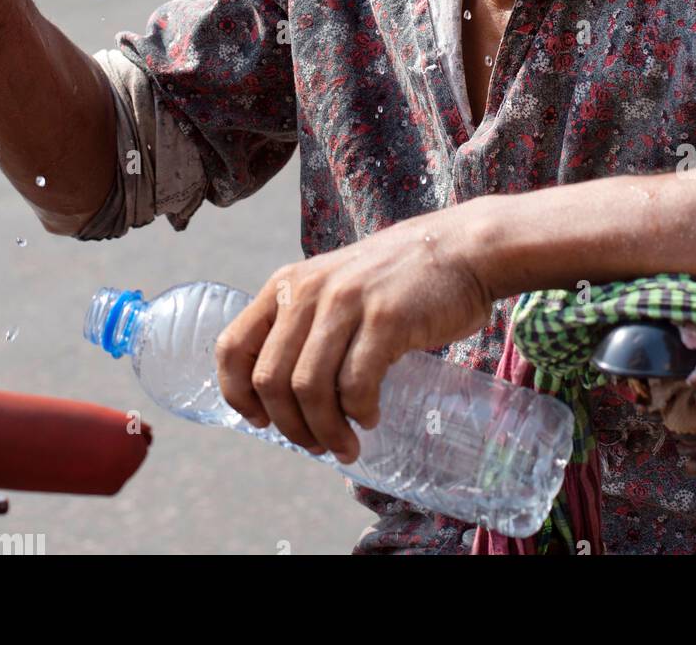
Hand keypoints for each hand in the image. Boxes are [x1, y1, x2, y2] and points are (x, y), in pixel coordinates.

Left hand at [216, 205, 496, 462]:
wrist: (461, 249)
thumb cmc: (398, 279)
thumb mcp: (337, 285)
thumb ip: (309, 323)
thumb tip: (284, 397)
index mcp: (289, 284)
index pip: (233, 347)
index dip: (237, 395)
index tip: (261, 422)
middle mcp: (309, 290)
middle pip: (270, 379)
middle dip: (290, 427)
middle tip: (317, 445)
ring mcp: (346, 302)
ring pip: (309, 388)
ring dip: (325, 431)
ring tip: (346, 446)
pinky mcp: (385, 318)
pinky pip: (355, 383)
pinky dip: (359, 413)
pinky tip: (370, 417)